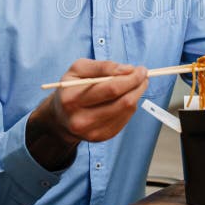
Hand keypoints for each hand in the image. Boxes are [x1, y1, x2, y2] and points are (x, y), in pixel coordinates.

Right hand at [27, 59, 147, 169]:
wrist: (60, 117)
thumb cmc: (71, 88)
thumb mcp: (79, 69)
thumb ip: (102, 66)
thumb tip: (128, 70)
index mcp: (72, 99)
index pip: (111, 89)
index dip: (131, 78)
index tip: (140, 69)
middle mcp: (81, 120)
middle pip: (123, 102)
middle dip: (138, 85)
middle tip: (143, 75)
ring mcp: (92, 132)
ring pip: (127, 110)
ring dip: (137, 94)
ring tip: (136, 84)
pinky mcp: (102, 137)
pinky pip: (125, 119)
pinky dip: (130, 106)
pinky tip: (124, 98)